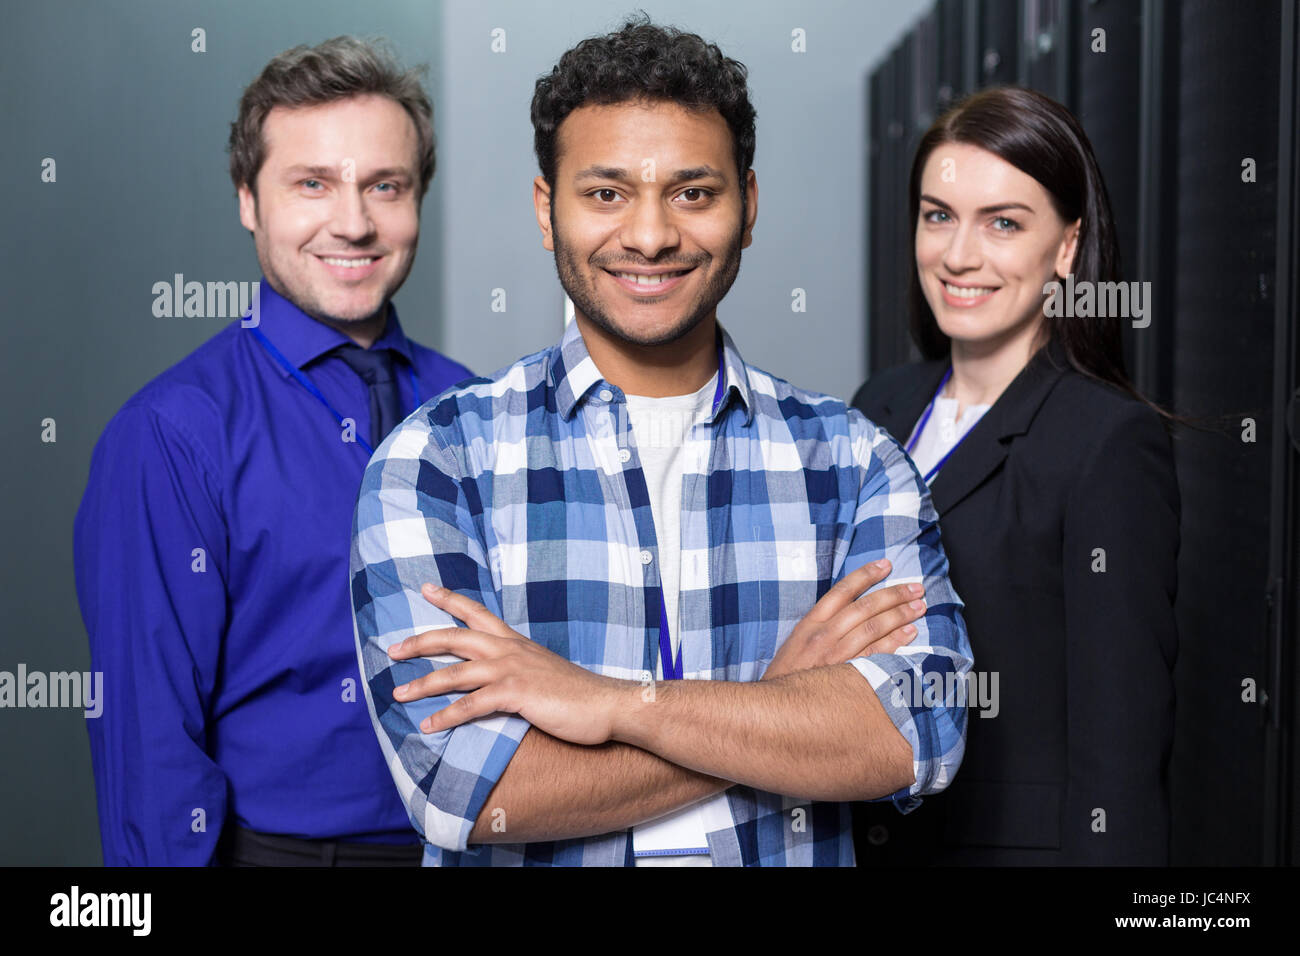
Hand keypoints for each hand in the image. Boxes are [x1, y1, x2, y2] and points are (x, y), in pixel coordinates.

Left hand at [386, 584, 621, 744]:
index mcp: (515, 642)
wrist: (608, 704)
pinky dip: (446, 716)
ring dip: (422, 683)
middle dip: (419, 641)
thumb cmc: (577, 693)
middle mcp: (509, 649)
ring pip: (454, 672)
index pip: (476, 613)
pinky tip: (429, 727)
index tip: (426, 588)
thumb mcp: (543, 670)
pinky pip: (471, 705)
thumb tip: (500, 679)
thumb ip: (519, 668)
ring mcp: (511, 670)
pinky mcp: (515, 694)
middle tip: (391, 649)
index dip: (449, 599)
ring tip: (398, 694)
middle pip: (453, 637)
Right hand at [761, 559, 925, 681]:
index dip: (865, 575)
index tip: (886, 565)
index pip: (841, 592)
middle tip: (915, 588)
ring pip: (873, 628)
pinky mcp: (847, 676)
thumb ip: (820, 626)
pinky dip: (895, 642)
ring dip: (899, 615)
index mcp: (810, 624)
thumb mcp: (797, 644)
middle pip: (863, 608)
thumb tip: (851, 610)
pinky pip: (876, 655)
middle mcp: (823, 636)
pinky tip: (910, 634)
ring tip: (919, 607)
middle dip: (893, 595)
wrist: (777, 709)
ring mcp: (835, 657)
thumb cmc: (788, 676)